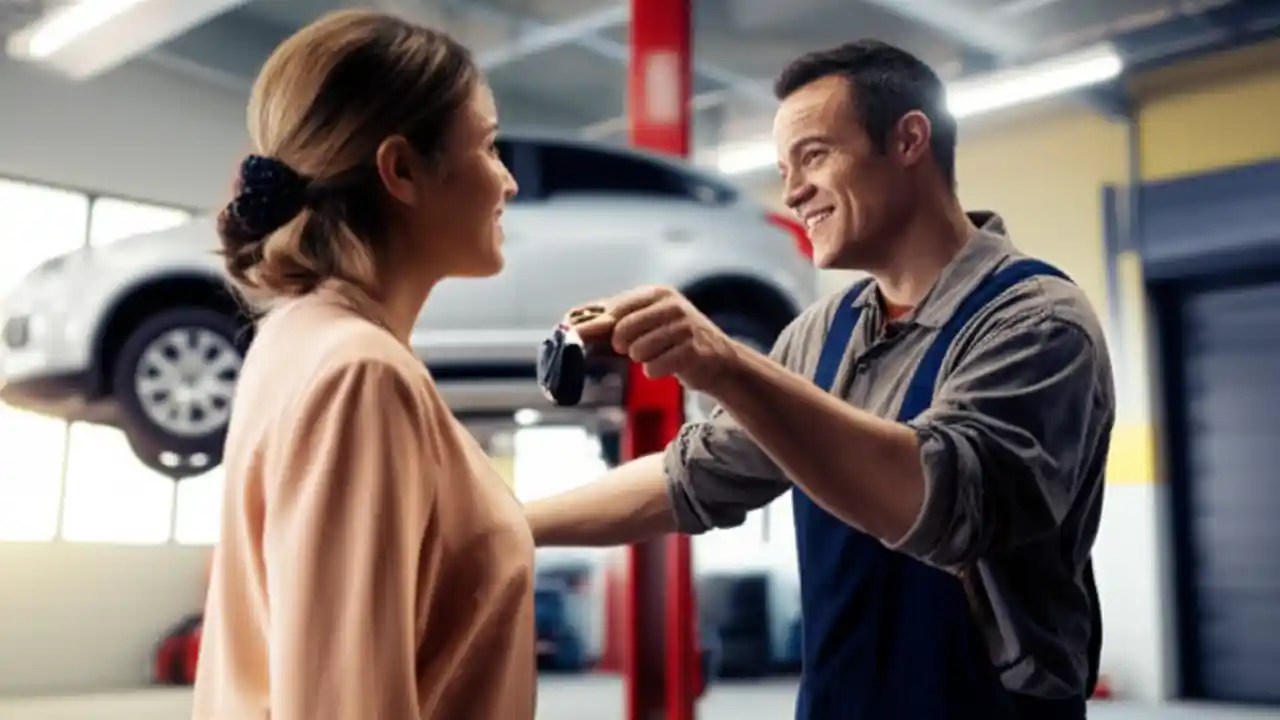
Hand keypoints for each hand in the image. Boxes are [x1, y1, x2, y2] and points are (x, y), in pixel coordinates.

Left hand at [569, 286, 739, 393]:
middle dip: (623, 346)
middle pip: (621, 330)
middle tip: (635, 349)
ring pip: (638, 350)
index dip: (594, 327)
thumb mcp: (646, 322)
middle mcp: (672, 306)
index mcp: (657, 294)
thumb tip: (571, 322)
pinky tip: (668, 365)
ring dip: (643, 359)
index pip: (613, 310)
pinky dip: (655, 371)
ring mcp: (684, 327)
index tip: (575, 336)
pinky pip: (654, 367)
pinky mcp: (693, 351)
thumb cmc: (674, 340)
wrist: (718, 360)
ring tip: (658, 355)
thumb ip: (611, 320)